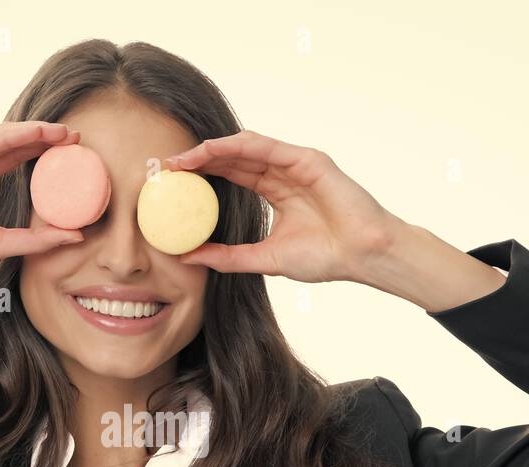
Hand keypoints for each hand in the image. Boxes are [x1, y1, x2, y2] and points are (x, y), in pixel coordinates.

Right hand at [0, 121, 85, 284]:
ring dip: (24, 132)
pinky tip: (20, 136)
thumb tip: (76, 236)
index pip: (14, 157)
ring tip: (53, 132)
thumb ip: (35, 240)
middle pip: (7, 142)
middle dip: (40, 135)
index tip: (74, 149)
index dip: (43, 150)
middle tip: (72, 135)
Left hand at [163, 130, 403, 283]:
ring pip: (245, 148)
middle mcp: (282, 174)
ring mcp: (295, 164)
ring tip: (182, 159)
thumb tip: (188, 256)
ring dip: (211, 150)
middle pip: (232, 159)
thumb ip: (227, 256)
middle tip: (166, 167)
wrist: (362, 255)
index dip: (200, 177)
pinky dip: (238, 146)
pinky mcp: (308, 159)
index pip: (230, 176)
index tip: (170, 184)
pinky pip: (267, 146)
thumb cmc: (324, 258)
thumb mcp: (264, 258)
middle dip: (198, 160)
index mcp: (275, 192)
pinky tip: (212, 150)